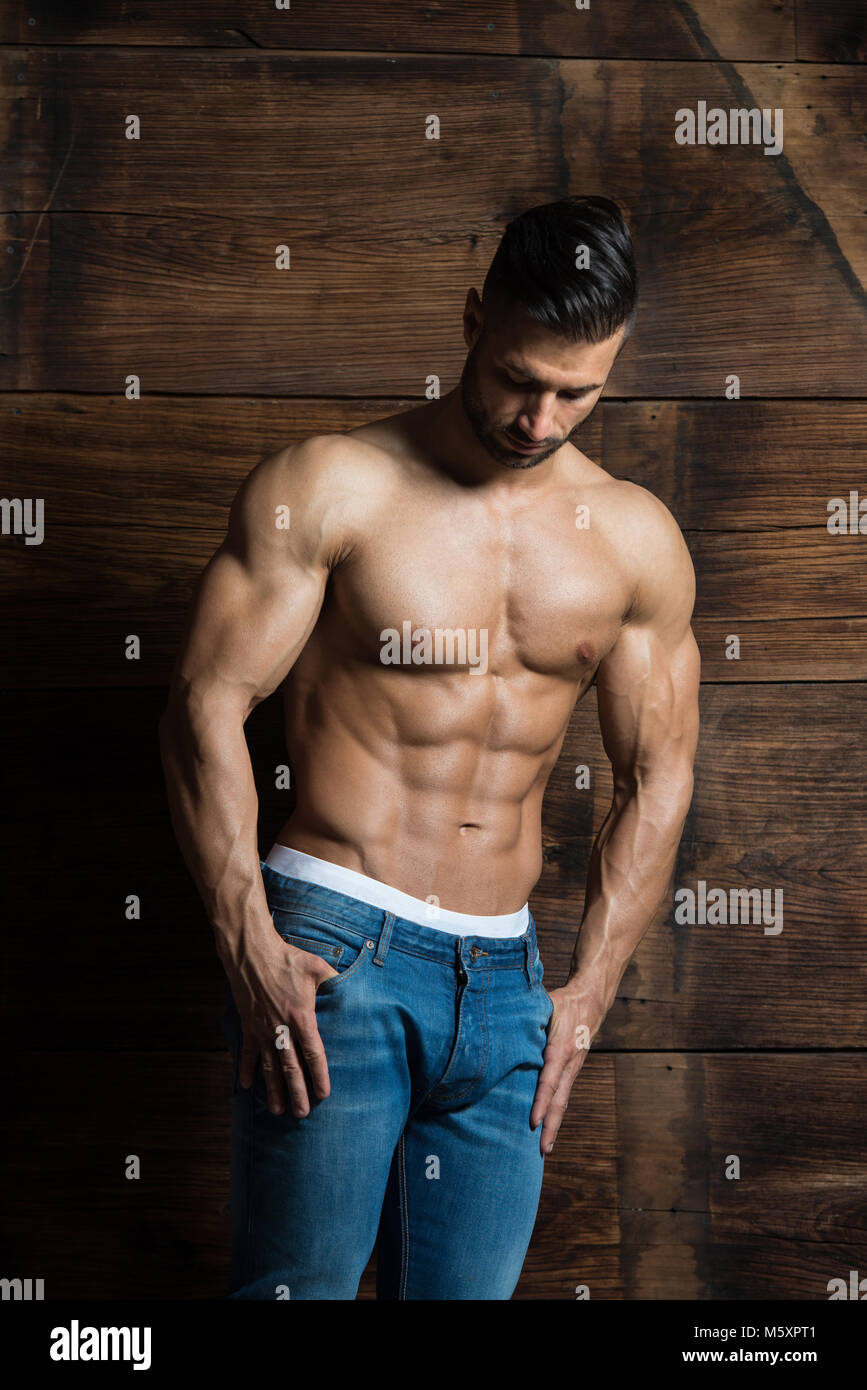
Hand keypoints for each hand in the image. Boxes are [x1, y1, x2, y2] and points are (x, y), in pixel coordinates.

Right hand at [221, 930, 338, 1118]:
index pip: (313, 1053)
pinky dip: (246, 1070)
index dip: (319, 1075)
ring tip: (277, 1110)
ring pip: (268, 1067)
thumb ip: (335, 982)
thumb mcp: (317, 967)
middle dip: (297, 1092)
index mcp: (301, 1017)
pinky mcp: (247, 1026)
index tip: (324, 1094)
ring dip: (273, 1090)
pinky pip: (246, 1053)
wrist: (251, 953)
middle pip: (290, 1067)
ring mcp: (261, 1030)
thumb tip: (353, 990)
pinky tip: (246, 1086)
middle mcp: (281, 1029)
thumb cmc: (287, 959)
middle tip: (302, 1114)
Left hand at [530, 984, 604, 1155]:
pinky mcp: (572, 1070)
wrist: (591, 1000)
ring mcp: (573, 1069)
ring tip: (544, 1148)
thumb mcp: (546, 1005)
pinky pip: (563, 1095)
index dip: (541, 1102)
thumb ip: (529, 1018)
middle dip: (551, 1126)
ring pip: (563, 1101)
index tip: (533, 1122)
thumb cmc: (563, 1002)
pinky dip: (556, 1112)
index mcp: (561, 1049)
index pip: (549, 1080)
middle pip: (560, 1100)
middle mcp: (570, 1063)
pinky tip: (548, 1125)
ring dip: (554, 1125)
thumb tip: (505, 1027)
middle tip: (542, 1149)